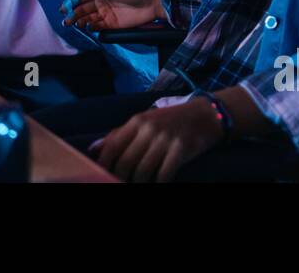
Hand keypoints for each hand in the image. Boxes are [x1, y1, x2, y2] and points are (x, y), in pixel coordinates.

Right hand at [61, 0, 161, 30]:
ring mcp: (104, 14)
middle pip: (82, 10)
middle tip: (66, 20)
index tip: (64, 7)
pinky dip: (91, 27)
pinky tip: (88, 26)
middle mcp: (99, 4)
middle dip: (72, 14)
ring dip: (79, 21)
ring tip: (75, 24)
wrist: (150, 4)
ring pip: (87, 18)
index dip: (71, 2)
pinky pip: (97, 26)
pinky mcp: (111, 24)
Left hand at [94, 101, 222, 181]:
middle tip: (122, 182)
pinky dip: (159, 183)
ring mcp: (165, 139)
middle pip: (126, 162)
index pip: (112, 146)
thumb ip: (119, 134)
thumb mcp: (143, 121)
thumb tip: (94, 148)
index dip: (104, 164)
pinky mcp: (181, 149)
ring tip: (141, 184)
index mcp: (136, 121)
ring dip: (140, 183)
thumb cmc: (169, 120)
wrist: (204, 115)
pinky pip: (164, 174)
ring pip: (143, 171)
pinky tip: (158, 183)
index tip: (102, 175)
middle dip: (122, 178)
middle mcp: (149, 129)